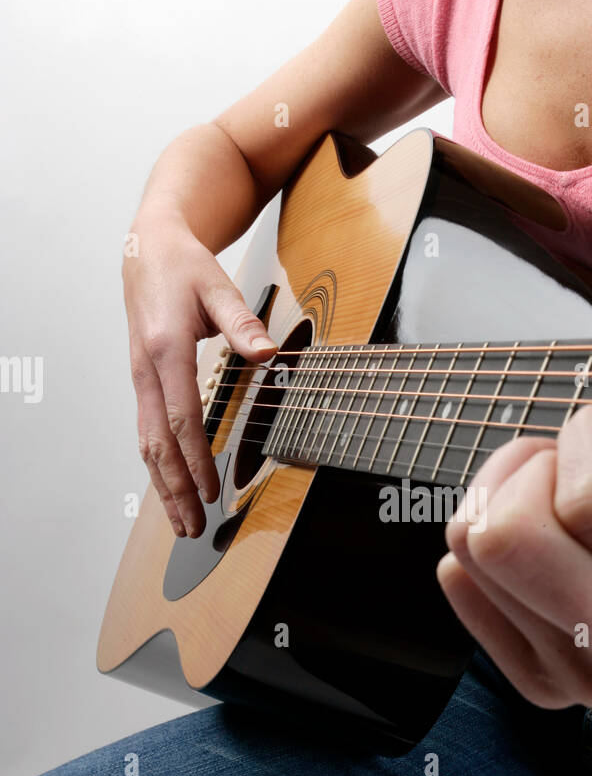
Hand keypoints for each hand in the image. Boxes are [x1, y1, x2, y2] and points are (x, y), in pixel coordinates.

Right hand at [122, 215, 275, 536]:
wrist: (148, 249)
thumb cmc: (183, 266)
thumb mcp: (217, 285)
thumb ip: (241, 322)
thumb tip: (267, 352)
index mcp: (165, 351)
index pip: (181, 418)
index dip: (196, 459)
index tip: (210, 490)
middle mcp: (146, 372)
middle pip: (158, 445)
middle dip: (176, 489)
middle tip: (193, 527)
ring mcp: (141, 380)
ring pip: (147, 445)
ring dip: (163, 487)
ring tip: (181, 522)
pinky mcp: (144, 383)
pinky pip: (148, 432)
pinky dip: (159, 466)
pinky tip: (170, 487)